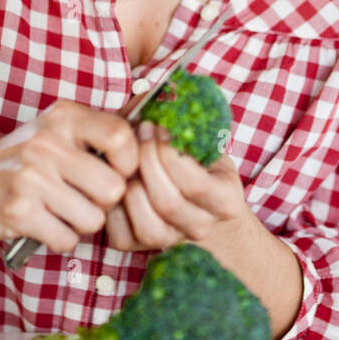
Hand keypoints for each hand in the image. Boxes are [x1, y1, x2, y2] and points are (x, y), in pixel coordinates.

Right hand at [0, 99, 138, 252]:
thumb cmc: (21, 158)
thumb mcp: (56, 130)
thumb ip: (97, 136)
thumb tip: (150, 155)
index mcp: (64, 117)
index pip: (121, 136)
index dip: (129, 162)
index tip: (117, 172)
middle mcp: (48, 143)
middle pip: (113, 189)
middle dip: (104, 203)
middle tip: (83, 199)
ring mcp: (31, 177)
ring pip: (93, 220)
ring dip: (80, 224)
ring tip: (58, 210)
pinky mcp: (18, 211)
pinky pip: (67, 240)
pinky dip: (59, 239)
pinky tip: (42, 223)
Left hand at [104, 120, 247, 252]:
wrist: (196, 204)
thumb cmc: (195, 162)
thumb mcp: (203, 142)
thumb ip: (188, 123)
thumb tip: (165, 91)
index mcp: (225, 202)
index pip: (194, 183)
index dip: (169, 153)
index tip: (158, 127)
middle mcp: (202, 227)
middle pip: (168, 202)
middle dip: (147, 161)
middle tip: (140, 132)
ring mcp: (171, 241)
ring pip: (146, 223)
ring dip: (130, 184)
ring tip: (127, 156)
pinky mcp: (138, 248)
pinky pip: (121, 234)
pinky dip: (113, 207)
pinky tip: (119, 179)